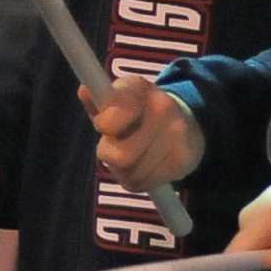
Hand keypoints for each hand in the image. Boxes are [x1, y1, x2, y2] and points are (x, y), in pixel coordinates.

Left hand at [86, 78, 203, 192]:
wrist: (186, 121)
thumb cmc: (137, 111)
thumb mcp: (116, 98)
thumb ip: (95, 97)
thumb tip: (84, 91)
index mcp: (137, 88)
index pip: (113, 115)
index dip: (104, 126)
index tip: (105, 126)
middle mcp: (161, 107)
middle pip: (118, 156)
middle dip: (109, 156)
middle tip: (116, 146)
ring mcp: (175, 134)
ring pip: (130, 173)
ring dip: (123, 171)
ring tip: (131, 156)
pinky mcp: (183, 159)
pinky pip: (144, 183)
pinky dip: (138, 179)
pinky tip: (146, 165)